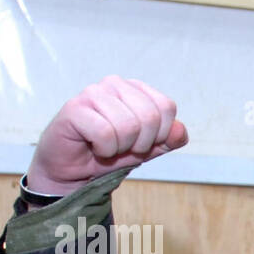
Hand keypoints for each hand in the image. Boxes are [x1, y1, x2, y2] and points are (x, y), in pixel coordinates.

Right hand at [25, 76, 187, 196]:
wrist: (74, 169)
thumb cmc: (110, 152)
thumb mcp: (147, 149)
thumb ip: (168, 140)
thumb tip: (180, 130)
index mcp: (135, 89)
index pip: (166, 107)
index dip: (160, 134)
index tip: (142, 142)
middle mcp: (114, 84)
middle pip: (150, 116)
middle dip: (141, 143)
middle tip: (123, 147)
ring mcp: (93, 93)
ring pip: (128, 126)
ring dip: (120, 147)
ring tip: (107, 146)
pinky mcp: (74, 108)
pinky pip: (105, 133)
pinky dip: (105, 149)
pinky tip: (94, 146)